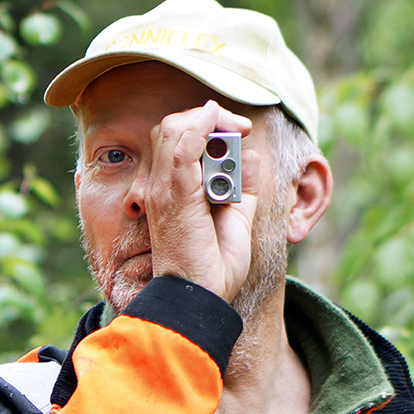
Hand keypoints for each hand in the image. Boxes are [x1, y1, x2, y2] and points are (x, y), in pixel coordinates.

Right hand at [144, 101, 258, 304]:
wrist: (201, 297)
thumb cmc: (214, 267)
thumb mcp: (237, 218)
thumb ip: (241, 187)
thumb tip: (251, 156)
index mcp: (173, 190)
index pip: (177, 139)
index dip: (207, 124)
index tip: (239, 129)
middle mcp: (162, 185)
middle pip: (172, 127)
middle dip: (209, 116)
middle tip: (240, 125)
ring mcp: (164, 189)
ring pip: (174, 130)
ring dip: (210, 120)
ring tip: (237, 126)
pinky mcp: (174, 196)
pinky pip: (181, 149)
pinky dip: (200, 128)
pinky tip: (216, 119)